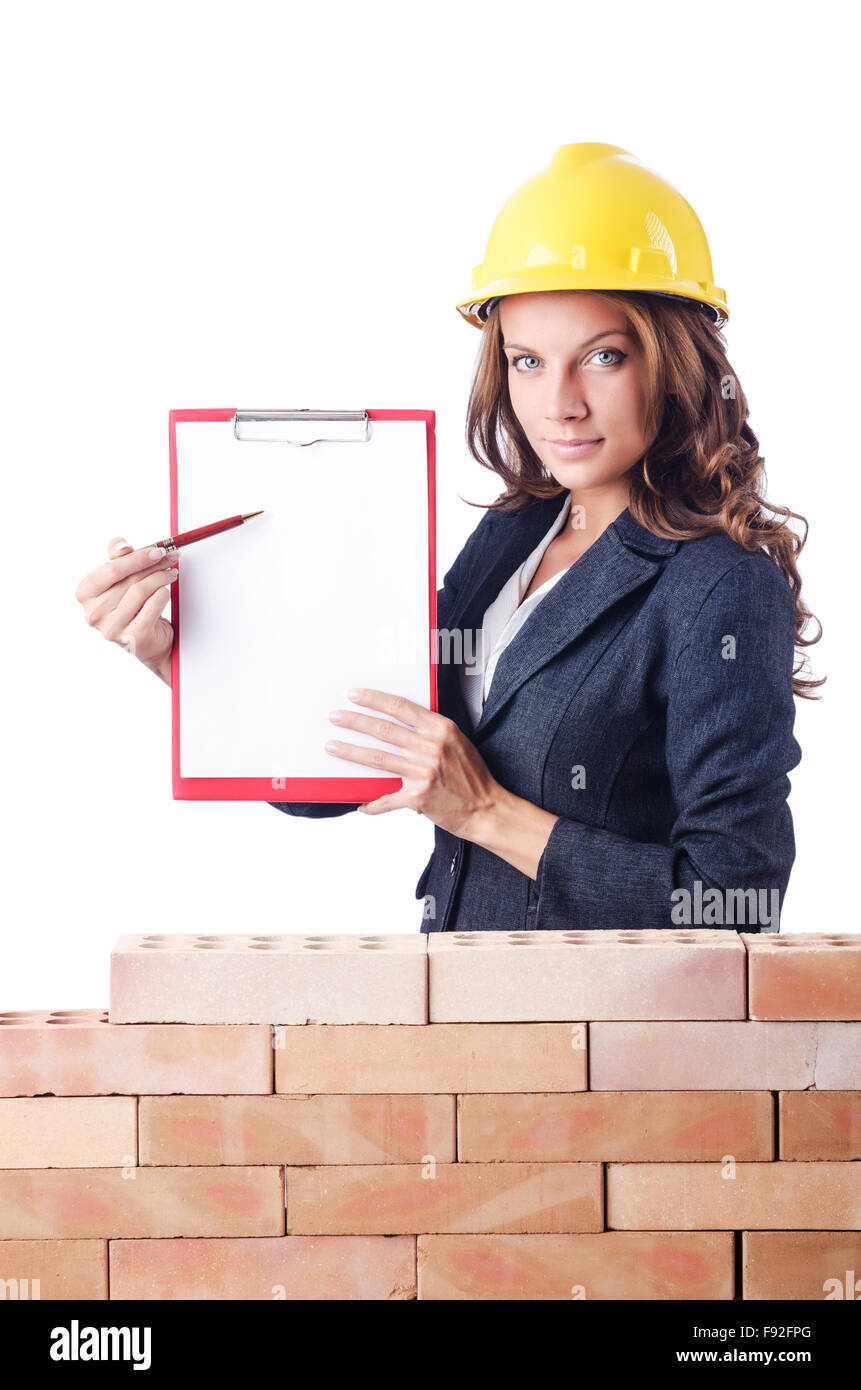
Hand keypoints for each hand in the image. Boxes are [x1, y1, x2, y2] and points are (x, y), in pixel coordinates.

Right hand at [75, 537, 178, 684]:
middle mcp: (94, 613)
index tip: (157, 550)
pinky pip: (154, 605)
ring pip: (142, 591)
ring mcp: (112, 628)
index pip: (111, 569)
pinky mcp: (133, 637)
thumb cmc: (130, 604)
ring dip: (161, 577)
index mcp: (85, 593)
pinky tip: (166, 591)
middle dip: (154, 565)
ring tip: (170, 573)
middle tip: (170, 557)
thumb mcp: (119, 577)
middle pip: (129, 579)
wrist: (146, 640)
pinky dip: (164, 594)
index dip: (137, 557)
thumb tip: (122, 548)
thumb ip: (116, 557)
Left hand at [324, 687, 502, 836]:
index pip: (401, 708)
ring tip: (332, 746)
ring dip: (350, 752)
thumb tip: (401, 726)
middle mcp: (432, 747)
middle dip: (354, 721)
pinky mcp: (419, 796)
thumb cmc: (472, 777)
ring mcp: (424, 772)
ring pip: (378, 759)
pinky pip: (387, 799)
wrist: (487, 809)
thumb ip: (431, 732)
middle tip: (335, 717)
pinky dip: (373, 804)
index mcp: (442, 729)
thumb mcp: (457, 743)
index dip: (374, 700)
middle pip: (384, 730)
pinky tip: (361, 805)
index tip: (355, 695)